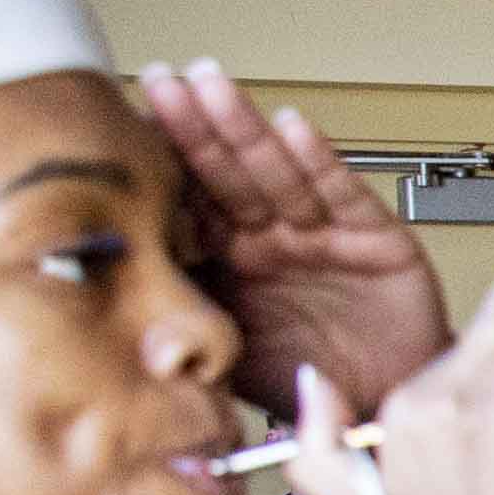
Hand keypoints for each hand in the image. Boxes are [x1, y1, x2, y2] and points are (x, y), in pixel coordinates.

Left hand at [140, 62, 450, 422]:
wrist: (383, 411)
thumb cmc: (308, 388)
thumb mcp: (225, 363)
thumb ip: (179, 329)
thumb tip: (110, 302)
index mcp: (229, 262)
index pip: (188, 201)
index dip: (161, 163)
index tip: (123, 128)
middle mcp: (271, 240)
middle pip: (226, 175)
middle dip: (193, 127)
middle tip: (161, 83)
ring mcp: (320, 234)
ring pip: (276, 173)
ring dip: (244, 129)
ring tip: (212, 87)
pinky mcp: (373, 239)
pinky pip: (342, 194)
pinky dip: (319, 162)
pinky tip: (292, 128)